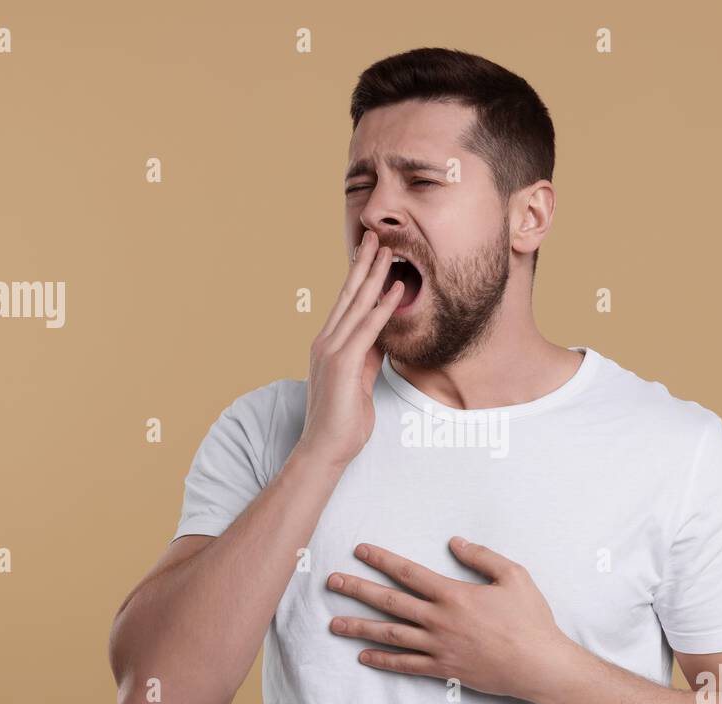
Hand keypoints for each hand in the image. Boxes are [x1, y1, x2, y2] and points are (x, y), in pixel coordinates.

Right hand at [297, 229, 405, 469]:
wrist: (325, 449)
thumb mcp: (361, 379)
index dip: (359, 276)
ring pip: (357, 304)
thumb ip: (369, 355)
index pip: (346, 303)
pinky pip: (368, 328)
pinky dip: (383, 307)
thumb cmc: (344, 419)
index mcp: (328, 344)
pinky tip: (396, 289)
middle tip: (375, 236)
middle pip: (348, 294)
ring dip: (375, 275)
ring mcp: (332, 350)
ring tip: (389, 250)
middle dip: (363, 264)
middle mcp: (326, 341)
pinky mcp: (343, 363)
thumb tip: (383, 335)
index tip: (370, 253)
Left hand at [325, 537, 577, 701]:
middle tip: (332, 582)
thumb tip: (455, 541)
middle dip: (357, 590)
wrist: (540, 665)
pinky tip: (363, 657)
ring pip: (390, 635)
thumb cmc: (530, 619)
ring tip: (333, 624)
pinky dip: (383, 661)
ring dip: (359, 628)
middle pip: (389, 602)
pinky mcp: (443, 669)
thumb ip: (481, 556)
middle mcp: (439, 620)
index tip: (360, 550)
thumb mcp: (514, 575)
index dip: (382, 559)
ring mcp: (439, 647)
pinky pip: (406, 665)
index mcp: (453, 594)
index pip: (408, 573)